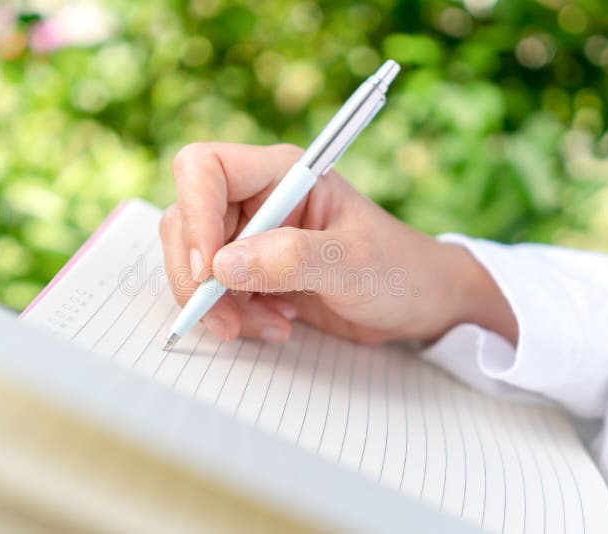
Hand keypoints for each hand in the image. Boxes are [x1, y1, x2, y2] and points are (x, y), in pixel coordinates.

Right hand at [159, 143, 516, 344]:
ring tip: (269, 326)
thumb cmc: (401, 270)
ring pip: (195, 261)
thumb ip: (291, 259)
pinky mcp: (253, 271)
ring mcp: (253, 236)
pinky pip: (215, 290)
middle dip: (198, 276)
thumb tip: (222, 266)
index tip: (211, 269)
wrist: (420, 304)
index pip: (206, 169)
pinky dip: (233, 315)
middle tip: (225, 319)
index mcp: (283, 174)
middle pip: (187, 219)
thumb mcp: (353, 264)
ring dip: (217, 303)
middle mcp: (259, 199)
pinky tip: (275, 325)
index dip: (195, 213)